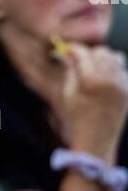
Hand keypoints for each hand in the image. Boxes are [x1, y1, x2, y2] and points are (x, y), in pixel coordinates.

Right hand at [58, 44, 127, 162]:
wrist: (96, 141)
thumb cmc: (76, 119)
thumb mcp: (68, 94)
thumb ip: (70, 71)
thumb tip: (69, 55)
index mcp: (90, 81)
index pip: (83, 53)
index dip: (74, 49)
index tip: (69, 49)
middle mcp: (109, 80)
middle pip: (101, 52)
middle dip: (90, 54)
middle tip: (81, 62)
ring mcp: (121, 85)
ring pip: (115, 58)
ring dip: (104, 60)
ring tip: (94, 71)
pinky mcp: (127, 91)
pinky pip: (122, 71)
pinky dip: (113, 72)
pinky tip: (104, 83)